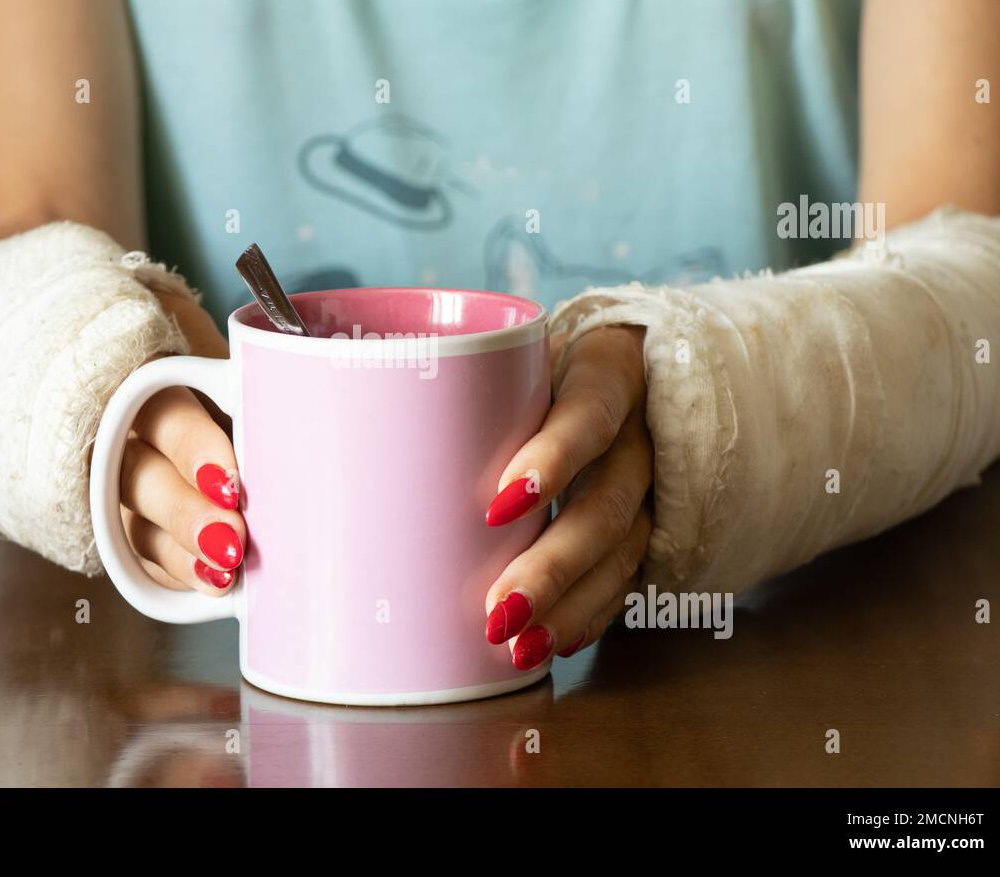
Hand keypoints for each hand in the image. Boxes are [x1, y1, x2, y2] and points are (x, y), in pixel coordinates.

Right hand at [117, 295, 245, 595]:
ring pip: (138, 523)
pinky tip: (214, 584)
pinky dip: (183, 573)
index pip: (162, 414)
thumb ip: (269, 381)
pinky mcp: (140, 529)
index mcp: (156, 384)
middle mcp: (133, 438)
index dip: (193, 449)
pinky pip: (150, 558)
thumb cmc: (243, 373)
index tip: (233, 481)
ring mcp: (132, 488)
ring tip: (227, 569)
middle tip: (235, 535)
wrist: (204, 388)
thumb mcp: (248, 363)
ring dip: (183, 549)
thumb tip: (332, 394)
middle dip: (189, 512)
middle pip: (141, 478)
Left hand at [483, 324, 652, 667]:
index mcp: (608, 372)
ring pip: (621, 551)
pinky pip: (627, 576)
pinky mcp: (646, 520)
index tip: (499, 506)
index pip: (591, 413)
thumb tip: (349, 421)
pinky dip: (592, 612)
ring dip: (570, 605)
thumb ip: (458, 380)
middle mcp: (638, 431)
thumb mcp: (513, 353)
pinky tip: (556, 641)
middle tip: (499, 610)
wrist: (622, 363)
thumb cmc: (538, 361)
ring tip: (519, 647)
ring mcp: (650, 482)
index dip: (554, 459)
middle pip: (607, 504)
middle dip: (554, 565)